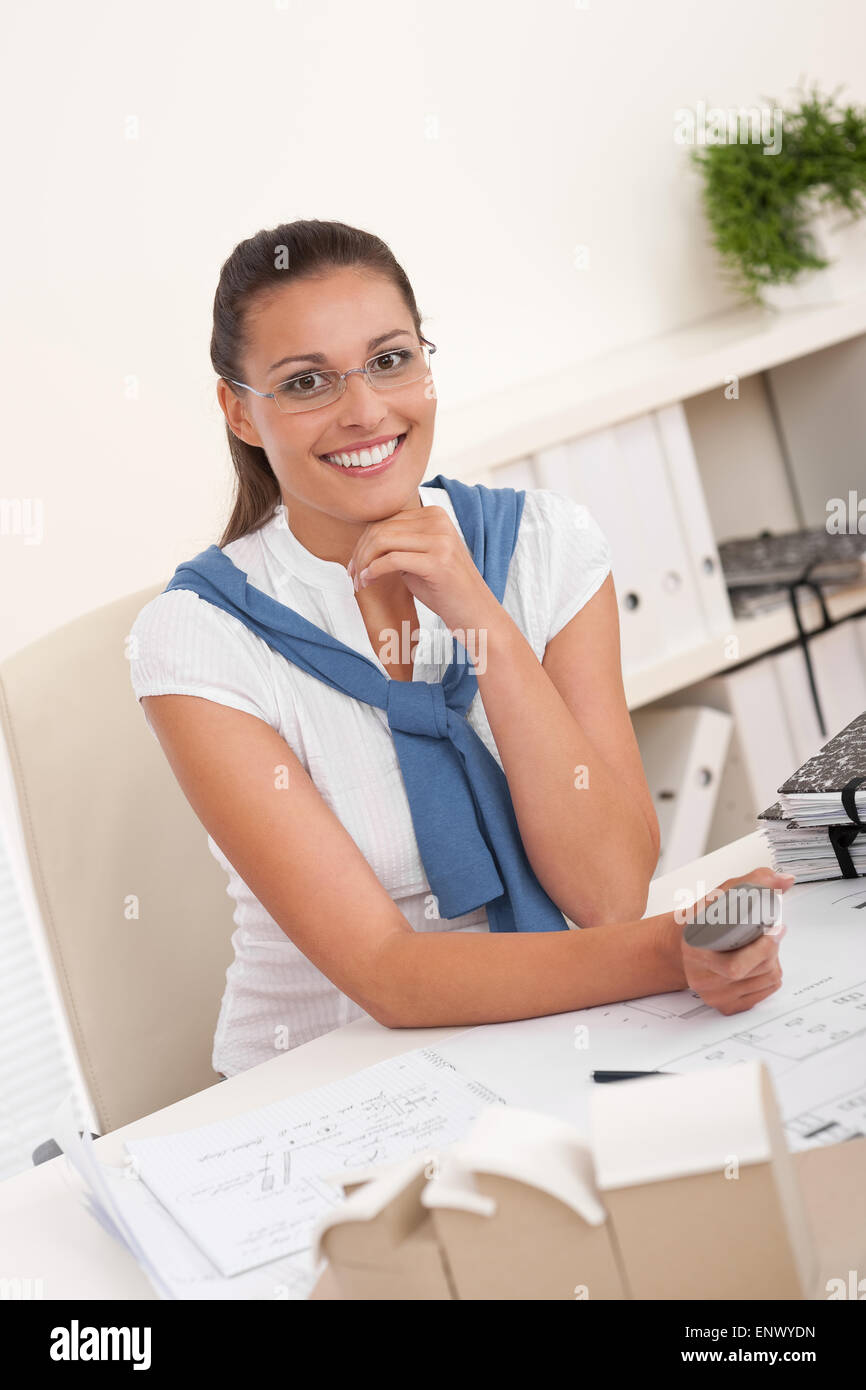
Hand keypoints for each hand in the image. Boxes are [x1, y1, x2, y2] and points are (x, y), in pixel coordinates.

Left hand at [346, 502, 500, 634]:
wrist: (474, 612)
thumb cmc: (444, 589)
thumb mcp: (419, 558)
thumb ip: (397, 545)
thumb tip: (363, 542)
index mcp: (434, 515)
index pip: (386, 520)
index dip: (363, 542)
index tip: (354, 564)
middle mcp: (438, 521)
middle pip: (381, 529)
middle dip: (360, 552)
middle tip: (352, 575)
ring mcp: (440, 540)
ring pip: (383, 541)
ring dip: (364, 563)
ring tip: (359, 581)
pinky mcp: (438, 561)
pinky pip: (392, 560)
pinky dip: (373, 571)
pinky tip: (367, 582)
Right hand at [677, 866, 793, 1015]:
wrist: (682, 946)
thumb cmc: (702, 921)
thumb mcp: (722, 895)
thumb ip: (753, 883)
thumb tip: (783, 880)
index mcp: (695, 950)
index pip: (735, 965)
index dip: (763, 948)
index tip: (776, 929)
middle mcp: (701, 977)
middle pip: (756, 972)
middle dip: (772, 950)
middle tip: (772, 934)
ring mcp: (713, 994)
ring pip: (766, 981)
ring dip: (773, 961)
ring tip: (762, 947)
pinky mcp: (725, 1005)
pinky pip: (766, 992)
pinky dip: (770, 976)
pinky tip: (759, 963)